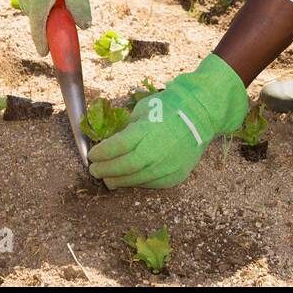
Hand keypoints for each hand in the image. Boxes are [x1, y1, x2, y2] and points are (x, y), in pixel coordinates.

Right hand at [13, 0, 91, 55]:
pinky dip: (42, 0)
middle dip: (48, 23)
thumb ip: (79, 5)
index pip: (37, 23)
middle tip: (66, 20)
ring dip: (46, 9)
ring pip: (33, 6)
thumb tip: (84, 26)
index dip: (41, 40)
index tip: (45, 53)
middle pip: (36, 16)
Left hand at [89, 54, 248, 188]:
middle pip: (123, 167)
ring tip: (107, 179)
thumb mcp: (144, 110)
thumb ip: (127, 127)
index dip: (101, 153)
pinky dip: (136, 182)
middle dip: (105, 170)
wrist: (200, 116)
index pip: (116, 147)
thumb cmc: (169, 109)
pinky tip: (128, 178)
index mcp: (146, 131)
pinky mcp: (175, 176)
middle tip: (94, 170)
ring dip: (118, 180)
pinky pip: (151, 183)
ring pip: (136, 180)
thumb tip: (109, 141)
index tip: (91, 154)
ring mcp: (167, 166)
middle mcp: (156, 152)